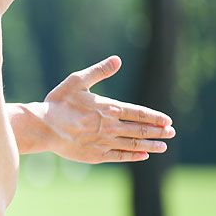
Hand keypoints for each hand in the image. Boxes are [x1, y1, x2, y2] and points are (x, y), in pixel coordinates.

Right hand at [38, 56, 174, 162]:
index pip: (139, 113)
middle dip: (159, 132)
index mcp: (109, 108)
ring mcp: (105, 142)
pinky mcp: (97, 155)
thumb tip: (118, 60)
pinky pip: (121, 156)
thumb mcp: (77, 81)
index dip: (155, 117)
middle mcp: (111, 127)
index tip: (168, 121)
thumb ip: (99, 72)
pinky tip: (143, 156)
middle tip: (172, 133)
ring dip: (151, 145)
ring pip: (134, 144)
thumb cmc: (58, 103)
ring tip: (163, 147)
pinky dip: (134, 156)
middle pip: (141, 130)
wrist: (43, 127)